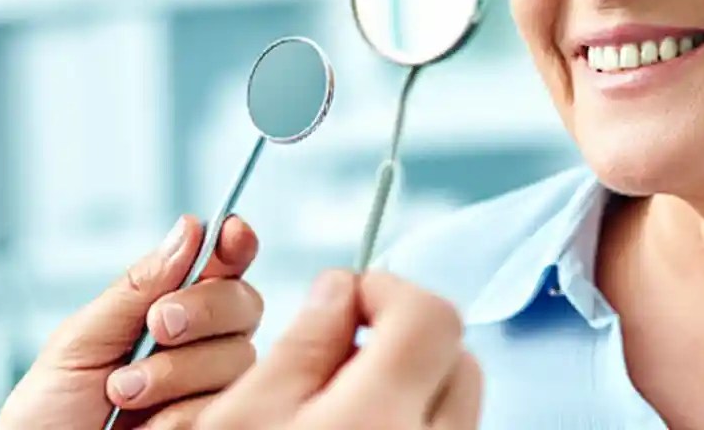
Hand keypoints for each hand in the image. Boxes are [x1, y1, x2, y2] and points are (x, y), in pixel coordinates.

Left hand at [0, 215, 262, 428]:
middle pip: (243, 303)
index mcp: (166, 308)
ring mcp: (210, 388)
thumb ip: (138, 287)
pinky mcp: (217, 424)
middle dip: (201, 309)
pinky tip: (143, 427)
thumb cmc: (48, 412)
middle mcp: (199, 344)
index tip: (231, 234)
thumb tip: (191, 228)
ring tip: (122, 394)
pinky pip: (221, 407)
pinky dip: (175, 416)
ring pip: (234, 357)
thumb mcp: (81, 339)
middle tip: (158, 326)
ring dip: (173, 373)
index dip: (233, 244)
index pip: (219, 265)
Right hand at [198, 271, 481, 429]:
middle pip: (458, 356)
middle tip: (345, 349)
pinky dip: (413, 417)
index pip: (430, 315)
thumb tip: (337, 288)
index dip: (386, 290)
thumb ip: (302, 344)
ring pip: (455, 400)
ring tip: (346, 398)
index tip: (346, 300)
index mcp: (380, 415)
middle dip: (406, 335)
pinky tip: (358, 427)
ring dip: (413, 380)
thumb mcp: (245, 413)